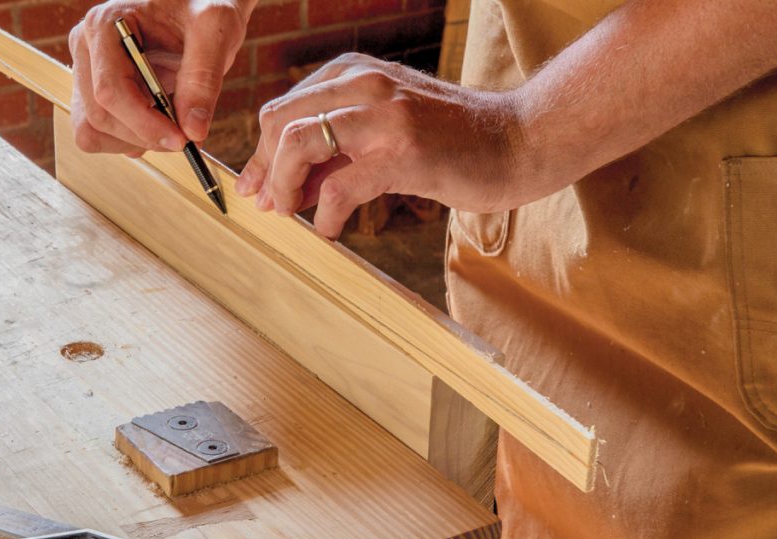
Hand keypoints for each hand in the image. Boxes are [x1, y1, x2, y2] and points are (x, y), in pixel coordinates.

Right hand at [68, 0, 251, 156]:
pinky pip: (97, 135)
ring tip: (172, 125)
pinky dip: (129, 141)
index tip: (182, 139)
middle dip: (145, 136)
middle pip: (99, 117)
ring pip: (93, 132)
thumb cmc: (201, 8)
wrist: (196, 8)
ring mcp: (86, 72)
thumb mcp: (214, 30)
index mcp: (104, 25)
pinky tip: (156, 125)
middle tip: (186, 136)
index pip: (110, 91)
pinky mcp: (92, 92)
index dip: (145, 124)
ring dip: (136, 142)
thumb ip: (204, 78)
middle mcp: (85, 48)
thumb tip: (193, 131)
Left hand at [234, 53, 524, 238]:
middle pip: (280, 121)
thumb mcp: (387, 130)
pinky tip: (329, 228)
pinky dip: (323, 214)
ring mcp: (384, 115)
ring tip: (290, 213)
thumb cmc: (454, 142)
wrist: (521, 141)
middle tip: (269, 205)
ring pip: (299, 143)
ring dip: (283, 186)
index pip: (284, 107)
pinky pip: (338, 187)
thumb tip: (284, 186)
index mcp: (356, 72)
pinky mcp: (403, 153)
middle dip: (264, 169)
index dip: (261, 152)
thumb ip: (339, 150)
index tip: (255, 187)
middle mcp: (365, 84)